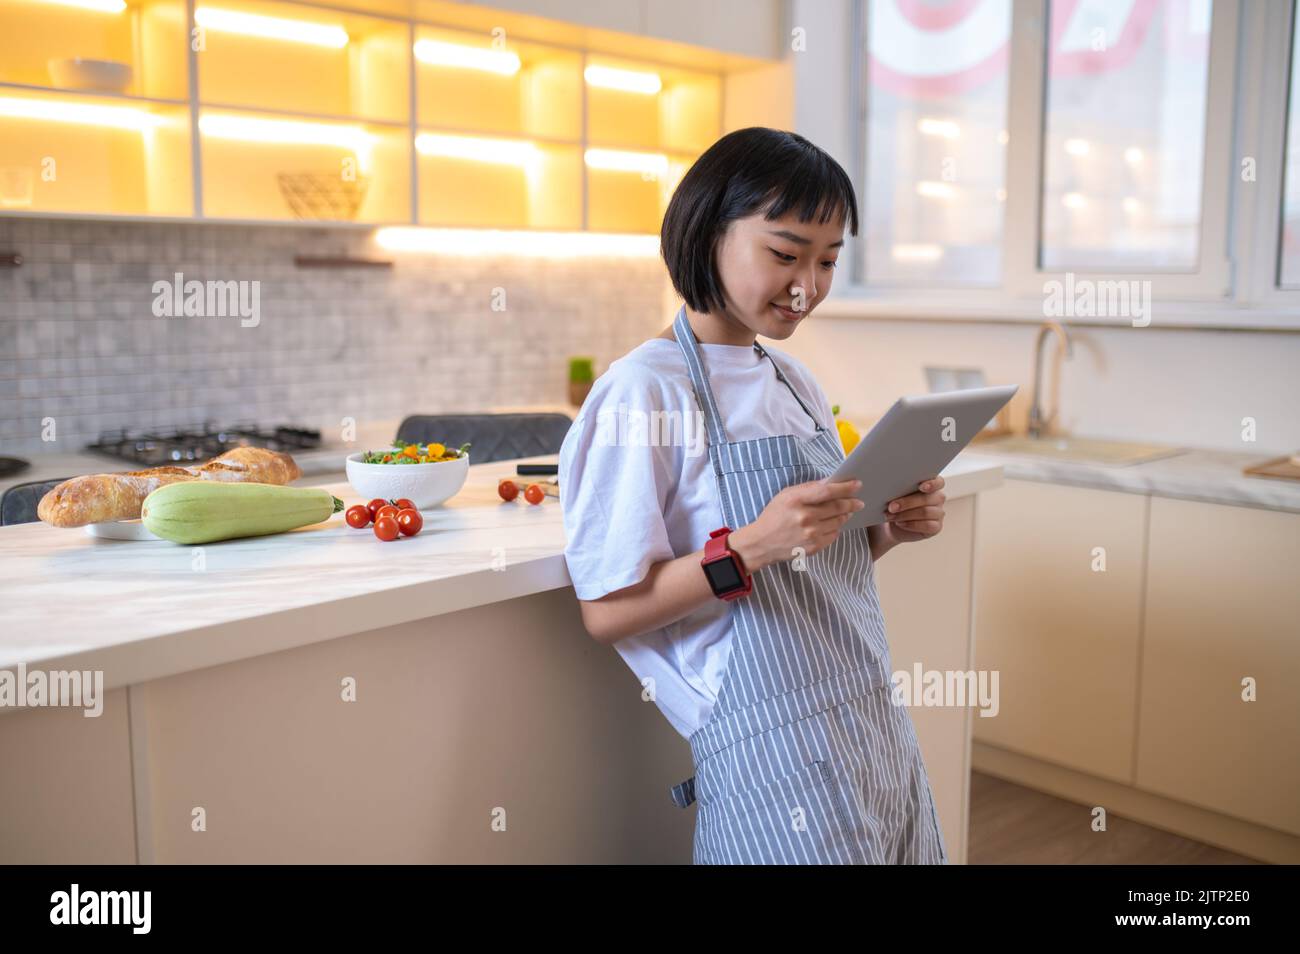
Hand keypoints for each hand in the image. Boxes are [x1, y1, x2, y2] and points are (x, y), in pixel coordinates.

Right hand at [730, 478, 865, 571]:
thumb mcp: (786, 495)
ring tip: (846, 511)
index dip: (845, 487)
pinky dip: (835, 528)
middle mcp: (805, 517)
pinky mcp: (814, 547)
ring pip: (838, 521)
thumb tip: (830, 482)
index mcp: (796, 500)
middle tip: (858, 501)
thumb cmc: (774, 516)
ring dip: (845, 515)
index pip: (827, 491)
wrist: (762, 543)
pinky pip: (834, 535)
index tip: (857, 484)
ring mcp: (810, 534)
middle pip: (837, 507)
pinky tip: (831, 524)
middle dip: (852, 502)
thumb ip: (808, 488)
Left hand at [878, 475, 945, 545]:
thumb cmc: (896, 505)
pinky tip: (900, 523)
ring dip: (905, 514)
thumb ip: (900, 489)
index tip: (921, 487)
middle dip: (907, 502)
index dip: (932, 484)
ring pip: (925, 512)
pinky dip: (911, 525)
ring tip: (891, 516)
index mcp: (931, 485)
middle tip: (891, 506)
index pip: (938, 482)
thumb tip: (892, 489)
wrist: (893, 525)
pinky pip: (927, 525)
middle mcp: (937, 498)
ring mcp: (938, 513)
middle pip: (927, 498)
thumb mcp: (896, 495)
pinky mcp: (936, 527)